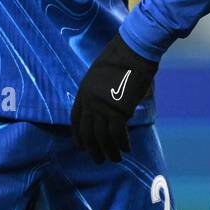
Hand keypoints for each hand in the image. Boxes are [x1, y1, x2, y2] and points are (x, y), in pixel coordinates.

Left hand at [70, 31, 157, 162]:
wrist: (134, 50)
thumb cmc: (123, 58)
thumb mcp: (102, 74)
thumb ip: (101, 92)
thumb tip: (110, 107)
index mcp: (83, 91)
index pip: (76, 119)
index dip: (78, 136)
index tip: (82, 147)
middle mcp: (90, 101)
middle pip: (87, 132)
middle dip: (92, 149)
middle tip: (99, 160)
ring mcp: (103, 106)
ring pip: (102, 137)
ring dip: (109, 151)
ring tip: (115, 159)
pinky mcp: (119, 110)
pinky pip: (117, 134)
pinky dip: (122, 144)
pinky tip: (127, 149)